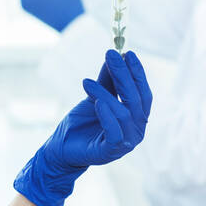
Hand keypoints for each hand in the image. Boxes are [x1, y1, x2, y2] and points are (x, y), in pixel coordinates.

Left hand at [14, 51, 151, 205]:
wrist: (62, 147)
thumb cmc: (82, 123)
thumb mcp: (96, 96)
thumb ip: (107, 80)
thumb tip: (115, 55)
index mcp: (138, 117)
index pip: (143, 92)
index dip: (137, 73)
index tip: (127, 52)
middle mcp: (137, 130)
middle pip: (136, 100)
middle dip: (123, 76)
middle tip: (111, 55)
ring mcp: (127, 143)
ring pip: (123, 113)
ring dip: (105, 94)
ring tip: (86, 83)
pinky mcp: (112, 152)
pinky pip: (114, 133)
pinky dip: (107, 116)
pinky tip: (97, 103)